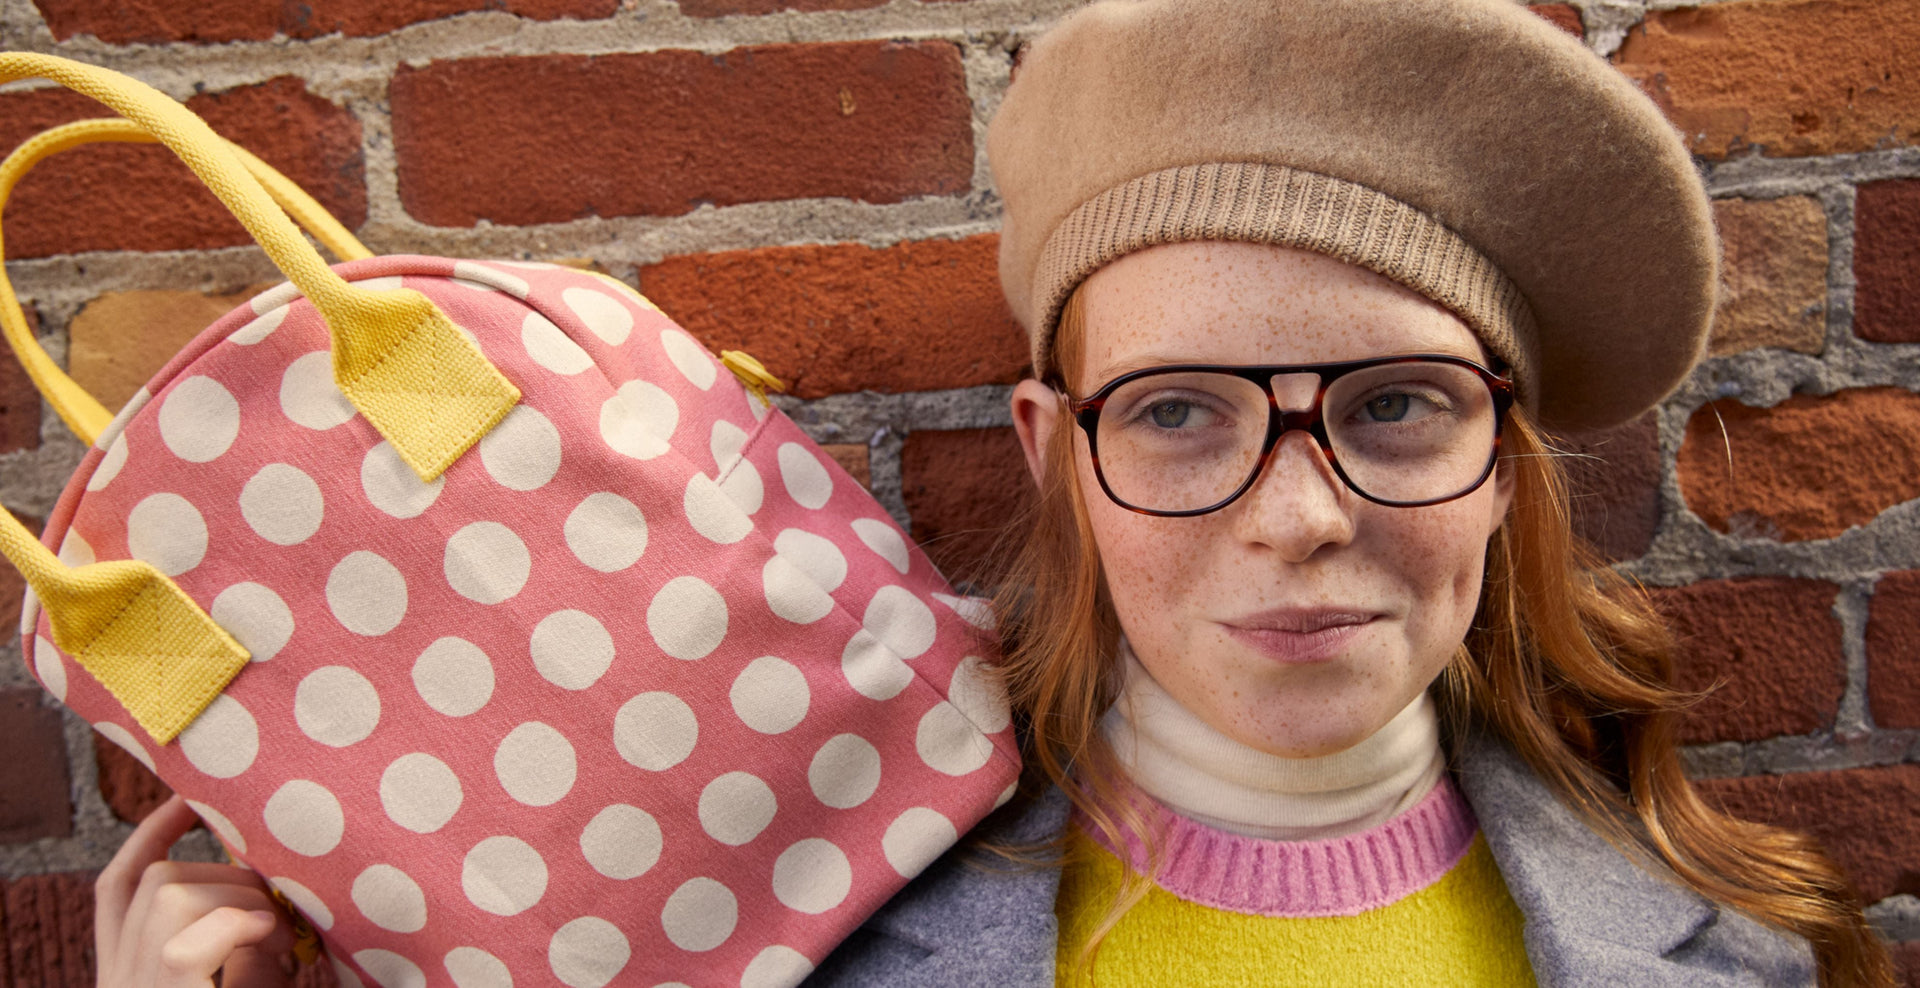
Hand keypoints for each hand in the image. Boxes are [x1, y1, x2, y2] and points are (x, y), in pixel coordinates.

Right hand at [95, 794, 295, 987]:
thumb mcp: (252, 977)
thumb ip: (243, 937)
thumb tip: (263, 882)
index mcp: (130, 969)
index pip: (119, 887)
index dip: (150, 834)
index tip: (187, 796)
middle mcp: (118, 981)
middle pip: (155, 883)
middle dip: (227, 875)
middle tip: (282, 908)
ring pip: (168, 899)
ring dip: (241, 899)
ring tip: (285, 934)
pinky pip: (182, 948)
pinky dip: (236, 929)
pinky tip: (273, 943)